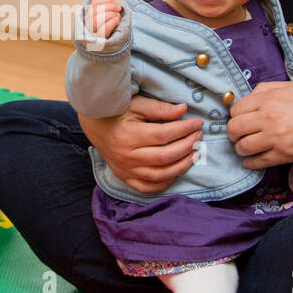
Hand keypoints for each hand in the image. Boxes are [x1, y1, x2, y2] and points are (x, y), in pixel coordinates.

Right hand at [79, 95, 203, 193]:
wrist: (94, 125)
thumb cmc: (117, 112)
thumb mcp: (136, 104)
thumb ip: (159, 108)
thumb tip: (183, 110)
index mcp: (129, 136)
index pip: (164, 135)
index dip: (184, 130)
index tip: (197, 123)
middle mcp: (126, 156)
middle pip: (164, 157)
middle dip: (186, 147)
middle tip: (198, 137)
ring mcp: (125, 169)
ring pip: (158, 175)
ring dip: (180, 166)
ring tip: (193, 154)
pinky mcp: (124, 177)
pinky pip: (146, 187)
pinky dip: (163, 183)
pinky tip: (175, 172)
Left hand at [86, 0, 121, 38]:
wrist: (100, 27)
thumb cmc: (108, 31)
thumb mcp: (113, 34)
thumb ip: (114, 28)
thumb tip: (116, 18)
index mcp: (96, 37)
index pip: (101, 31)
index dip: (110, 23)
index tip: (118, 18)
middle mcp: (90, 27)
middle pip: (97, 19)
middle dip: (110, 14)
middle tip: (118, 13)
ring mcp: (88, 17)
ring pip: (96, 8)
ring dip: (109, 6)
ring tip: (118, 7)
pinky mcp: (89, 8)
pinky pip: (96, 2)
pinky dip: (106, 0)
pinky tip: (113, 2)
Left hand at [226, 81, 292, 167]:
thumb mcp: (292, 86)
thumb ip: (267, 88)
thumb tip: (248, 97)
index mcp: (270, 99)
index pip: (236, 109)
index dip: (236, 115)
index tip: (241, 119)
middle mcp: (269, 118)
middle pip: (234, 128)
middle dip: (234, 133)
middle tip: (240, 134)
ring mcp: (276, 138)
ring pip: (242, 147)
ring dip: (241, 149)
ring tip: (246, 148)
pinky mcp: (284, 155)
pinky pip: (257, 162)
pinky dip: (250, 163)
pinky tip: (252, 160)